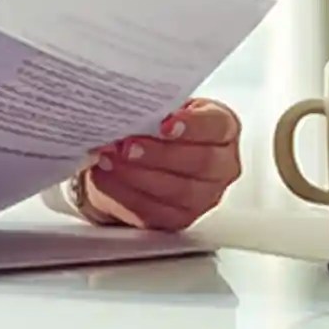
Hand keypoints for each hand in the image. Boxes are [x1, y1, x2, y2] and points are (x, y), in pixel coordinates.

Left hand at [79, 99, 241, 230]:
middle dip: (158, 154)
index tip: (164, 124)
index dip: (192, 126)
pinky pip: (153, 210)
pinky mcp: (178, 218)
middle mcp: (221, 165)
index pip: (216, 126)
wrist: (135, 158)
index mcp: (222, 129)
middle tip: (127, 146)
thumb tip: (130, 110)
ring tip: (108, 159)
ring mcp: (203, 196)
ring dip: (136, 175)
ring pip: (176, 191)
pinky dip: (124, 193)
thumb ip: (152, 110)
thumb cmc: (153, 127)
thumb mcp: (157, 110)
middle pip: (199, 162)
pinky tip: (106, 177)